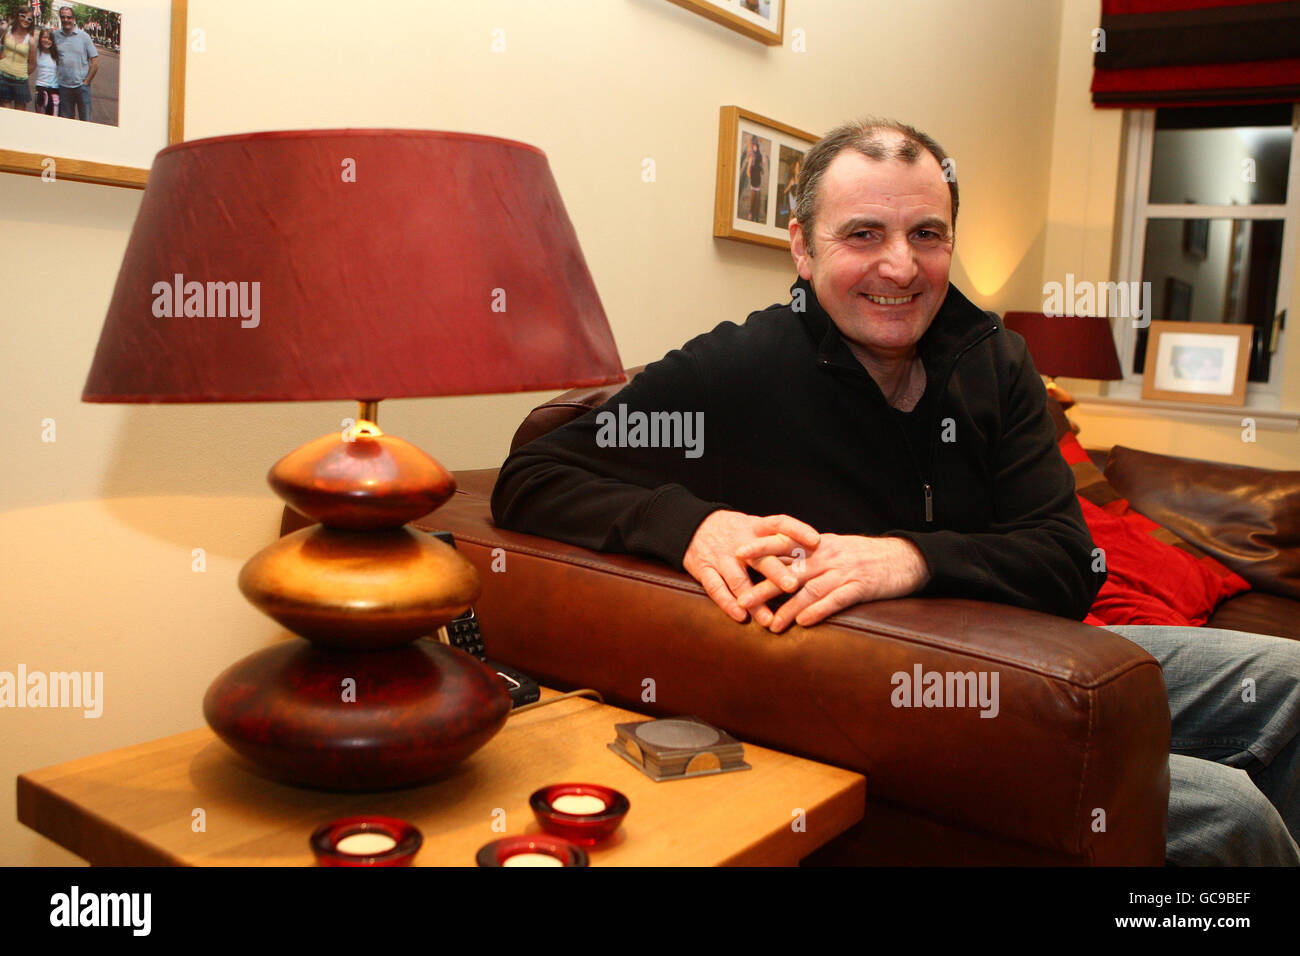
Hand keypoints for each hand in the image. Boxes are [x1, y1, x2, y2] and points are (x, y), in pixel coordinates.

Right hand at [682, 510, 819, 626]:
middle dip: (775, 572)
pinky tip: (741, 616)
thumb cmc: (733, 531)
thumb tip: (813, 555)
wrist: (691, 526)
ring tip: (769, 618)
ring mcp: (720, 556)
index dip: (797, 529)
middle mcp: (738, 540)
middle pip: (760, 556)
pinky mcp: (704, 569)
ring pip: (738, 579)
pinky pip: (716, 588)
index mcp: (754, 527)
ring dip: (754, 599)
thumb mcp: (753, 527)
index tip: (816, 540)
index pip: (779, 523)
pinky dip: (728, 603)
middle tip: (792, 585)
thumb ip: (777, 541)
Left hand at [735, 533, 930, 632]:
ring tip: (770, 624)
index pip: (784, 543)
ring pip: (810, 588)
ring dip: (788, 607)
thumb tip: (780, 564)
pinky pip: (836, 599)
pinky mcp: (861, 586)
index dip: (761, 547)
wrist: (905, 558)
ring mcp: (844, 571)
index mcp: (819, 544)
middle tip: (742, 599)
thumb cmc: (866, 556)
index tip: (737, 553)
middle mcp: (827, 555)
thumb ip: (809, 555)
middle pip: (790, 569)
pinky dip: (819, 610)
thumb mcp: (835, 549)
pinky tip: (804, 622)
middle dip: (764, 584)